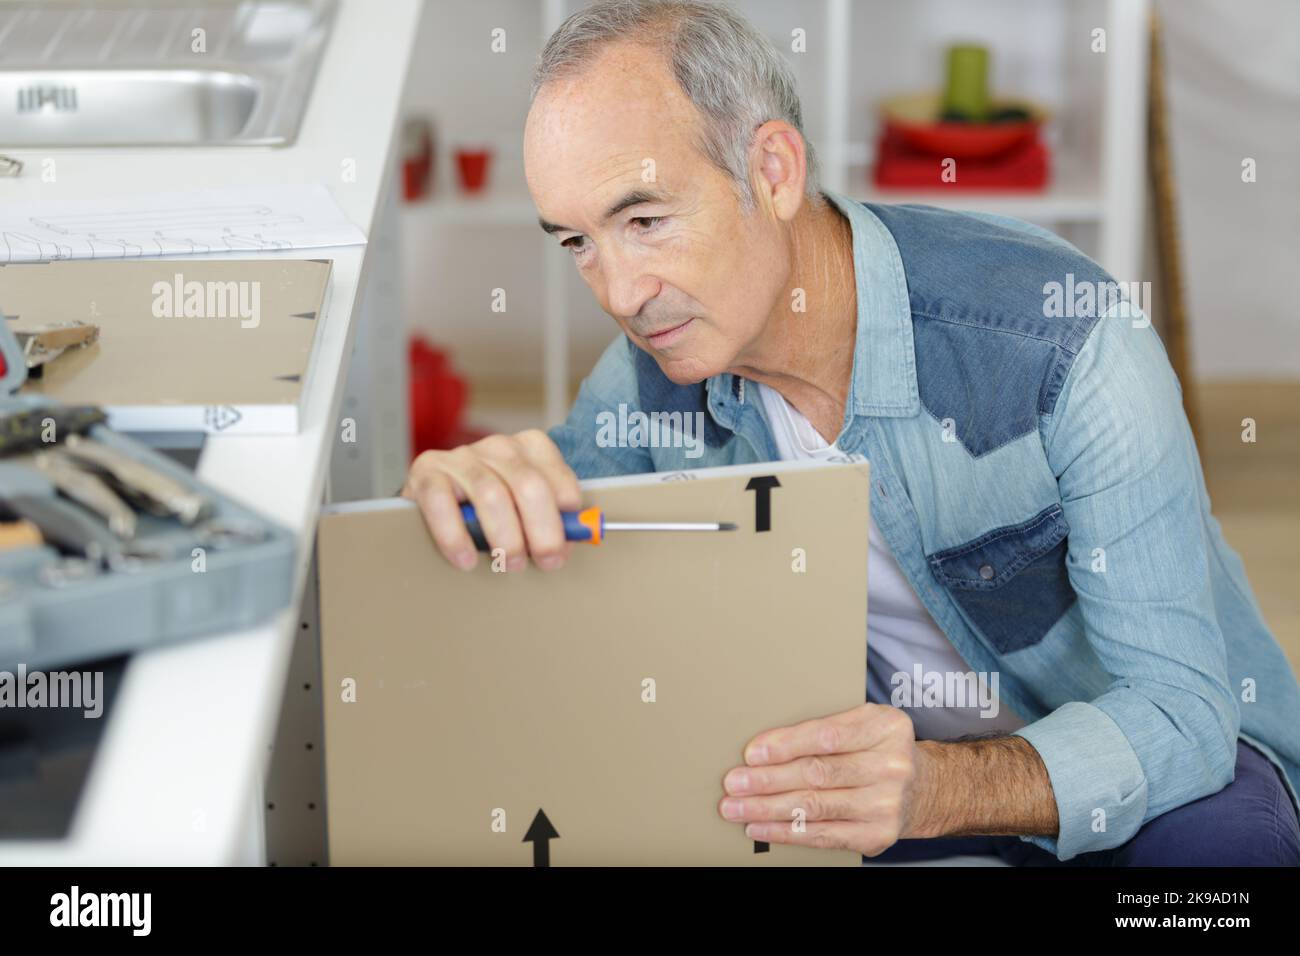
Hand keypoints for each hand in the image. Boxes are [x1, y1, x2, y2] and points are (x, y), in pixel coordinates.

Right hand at [400, 430, 581, 571]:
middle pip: (529, 485)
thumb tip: (575, 540)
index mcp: (531, 448)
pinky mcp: (427, 471)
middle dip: (542, 530)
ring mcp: (461, 455)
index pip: (560, 479)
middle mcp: (498, 446)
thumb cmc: (490, 511)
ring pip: (490, 494)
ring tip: (508, 564)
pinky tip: (466, 559)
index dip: (565, 518)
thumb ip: (550, 518)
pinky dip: (455, 536)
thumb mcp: (524, 509)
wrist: (434, 499)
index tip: (565, 549)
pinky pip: (442, 502)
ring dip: (504, 536)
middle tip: (545, 561)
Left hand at [718, 703, 927, 855]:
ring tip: (736, 807)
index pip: (827, 736)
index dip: (786, 745)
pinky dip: (786, 832)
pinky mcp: (877, 835)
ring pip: (815, 807)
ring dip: (768, 809)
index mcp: (886, 727)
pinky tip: (760, 826)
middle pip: (817, 774)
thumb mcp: (864, 722)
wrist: (925, 788)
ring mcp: (886, 804)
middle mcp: (891, 766)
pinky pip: (822, 835)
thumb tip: (764, 745)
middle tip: (733, 783)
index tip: (752, 753)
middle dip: (768, 780)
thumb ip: (825, 727)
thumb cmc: (880, 748)